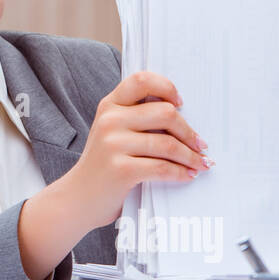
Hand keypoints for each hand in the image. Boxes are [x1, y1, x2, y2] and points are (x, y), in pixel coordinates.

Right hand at [77, 70, 212, 226]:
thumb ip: (135, 119)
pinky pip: (162, 167)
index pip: (142, 80)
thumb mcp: (110, 133)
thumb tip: (182, 120)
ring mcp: (113, 144)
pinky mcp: (121, 169)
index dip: (166, 88)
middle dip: (189, 131)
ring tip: (201, 163)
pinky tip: (188, 175)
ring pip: (168, 144)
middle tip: (201, 144)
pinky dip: (181, 172)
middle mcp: (110, 120)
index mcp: (109, 106)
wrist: (77, 198)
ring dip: (191, 156)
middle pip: (165, 113)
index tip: (180, 104)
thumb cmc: (102, 166)